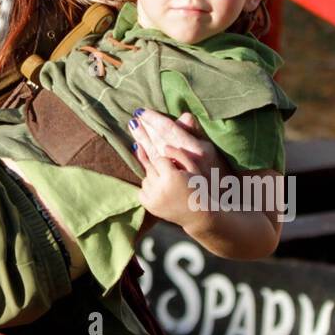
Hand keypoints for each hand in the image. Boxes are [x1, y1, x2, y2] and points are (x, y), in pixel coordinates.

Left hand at [130, 110, 222, 229]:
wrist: (199, 215)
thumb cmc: (201, 186)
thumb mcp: (196, 167)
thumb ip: (182, 153)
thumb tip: (166, 144)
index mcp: (173, 176)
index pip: (160, 154)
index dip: (159, 142)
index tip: (144, 119)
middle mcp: (160, 187)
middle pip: (150, 162)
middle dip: (145, 142)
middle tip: (133, 122)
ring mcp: (153, 197)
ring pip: (146, 174)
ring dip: (151, 168)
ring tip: (142, 145)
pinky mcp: (149, 205)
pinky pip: (143, 187)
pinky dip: (148, 182)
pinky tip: (152, 176)